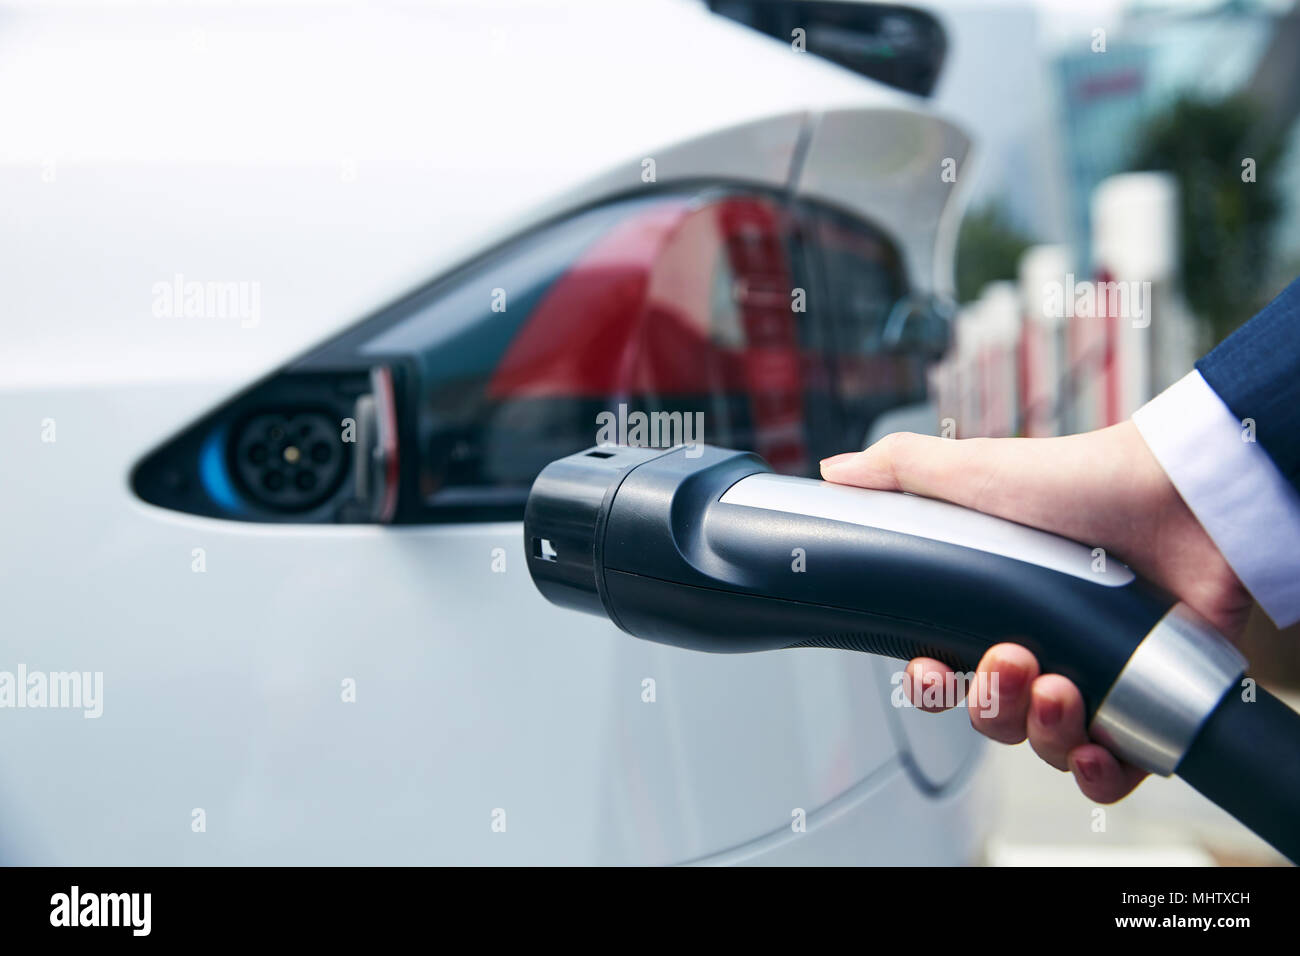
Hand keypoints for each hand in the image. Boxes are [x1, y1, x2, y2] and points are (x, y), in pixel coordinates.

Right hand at [820, 421, 1251, 802]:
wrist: (1178, 496)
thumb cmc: (1081, 481)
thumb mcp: (975, 472)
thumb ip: (901, 471)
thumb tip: (832, 471)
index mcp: (996, 609)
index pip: (945, 674)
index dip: (929, 687)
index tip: (930, 670)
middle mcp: (1044, 649)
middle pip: (993, 718)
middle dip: (992, 702)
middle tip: (1012, 656)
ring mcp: (1097, 678)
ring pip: (1046, 748)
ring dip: (1043, 731)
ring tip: (1063, 686)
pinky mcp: (1149, 704)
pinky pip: (1113, 773)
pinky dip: (1100, 775)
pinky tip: (1099, 746)